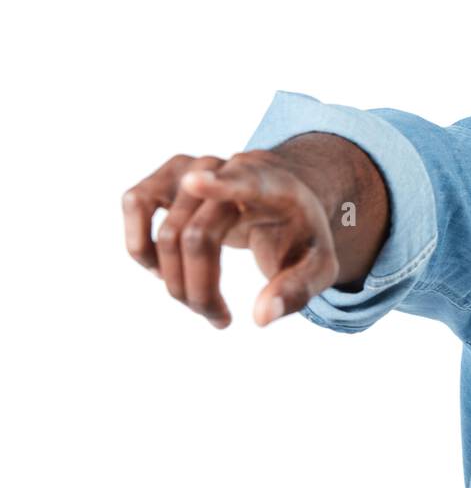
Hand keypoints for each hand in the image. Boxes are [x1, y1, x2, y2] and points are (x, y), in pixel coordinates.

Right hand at [121, 151, 341, 327]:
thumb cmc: (299, 235)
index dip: (219, 184)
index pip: (245, 181)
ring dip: (174, 282)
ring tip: (200, 302)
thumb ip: (297, 290)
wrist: (283, 197)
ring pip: (164, 234)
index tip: (195, 182)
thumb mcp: (318, 265)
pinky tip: (163, 269)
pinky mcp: (164, 176)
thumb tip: (261, 317)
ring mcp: (191, 168)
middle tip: (220, 320)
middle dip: (201, 292)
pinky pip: (135, 206)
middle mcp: (227, 167)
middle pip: (196, 238)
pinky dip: (142, 248)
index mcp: (272, 185)